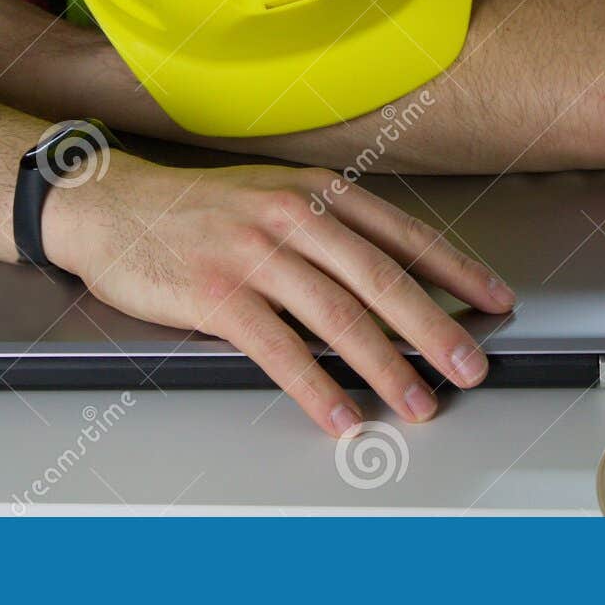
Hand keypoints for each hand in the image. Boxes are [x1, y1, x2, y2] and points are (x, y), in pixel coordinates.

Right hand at [42, 151, 516, 435]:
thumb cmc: (194, 208)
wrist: (110, 206)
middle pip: (383, 280)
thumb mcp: (271, 195)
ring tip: (418, 401)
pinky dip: (317, 387)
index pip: (402, 234)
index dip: (456, 270)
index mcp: (314, 191)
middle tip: (471, 365)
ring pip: (340, 318)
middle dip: (437, 329)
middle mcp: (293, 217)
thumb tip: (391, 278)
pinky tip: (340, 413)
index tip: (494, 300)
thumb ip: (327, 229)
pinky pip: (280, 350)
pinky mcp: (218, 294)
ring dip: (388, 367)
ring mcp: (255, 254)